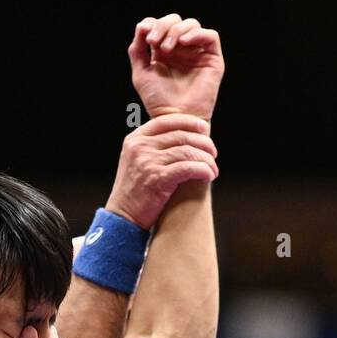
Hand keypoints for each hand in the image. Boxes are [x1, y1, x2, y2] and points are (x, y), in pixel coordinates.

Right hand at [105, 113, 217, 229]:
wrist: (123, 217)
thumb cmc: (136, 191)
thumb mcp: (136, 161)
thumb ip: (153, 146)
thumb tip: (184, 136)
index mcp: (135, 139)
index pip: (167, 120)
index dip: (189, 122)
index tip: (204, 129)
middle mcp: (140, 147)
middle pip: (181, 136)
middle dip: (203, 143)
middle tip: (213, 153)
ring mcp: (148, 162)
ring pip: (187, 152)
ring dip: (206, 160)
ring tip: (213, 169)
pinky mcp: (157, 178)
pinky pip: (188, 168)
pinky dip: (203, 170)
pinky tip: (209, 175)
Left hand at [129, 13, 224, 122]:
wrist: (175, 117)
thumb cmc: (158, 100)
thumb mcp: (141, 72)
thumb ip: (137, 49)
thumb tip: (143, 24)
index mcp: (164, 51)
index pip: (160, 24)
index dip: (153, 24)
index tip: (146, 37)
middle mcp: (182, 50)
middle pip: (175, 21)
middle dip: (163, 26)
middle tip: (154, 42)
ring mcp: (197, 53)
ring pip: (191, 24)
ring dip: (176, 31)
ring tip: (167, 48)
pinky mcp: (212, 59)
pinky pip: (210, 35)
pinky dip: (196, 34)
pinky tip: (183, 43)